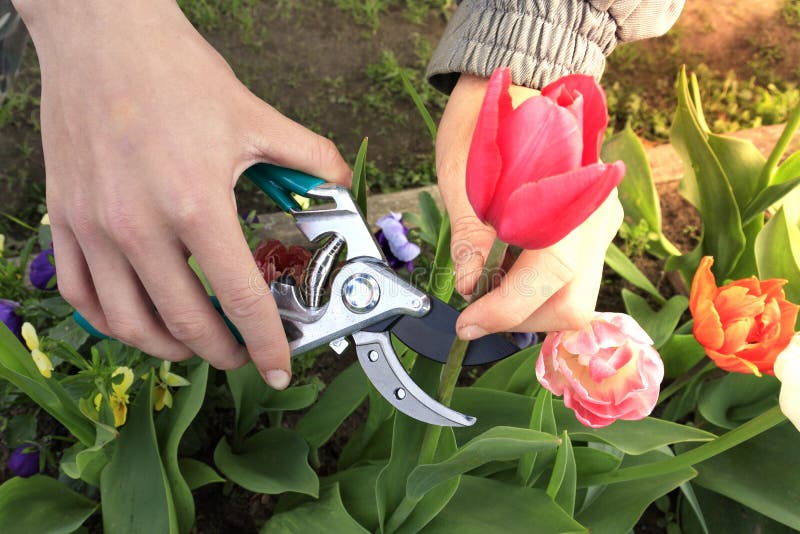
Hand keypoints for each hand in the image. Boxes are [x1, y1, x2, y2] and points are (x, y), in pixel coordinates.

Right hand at [15, 1, 350, 387]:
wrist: (102, 37)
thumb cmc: (174, 74)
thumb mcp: (254, 116)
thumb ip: (307, 156)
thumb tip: (338, 181)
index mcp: (195, 204)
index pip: (239, 297)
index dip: (266, 342)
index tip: (278, 366)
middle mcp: (139, 225)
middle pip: (185, 322)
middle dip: (223, 352)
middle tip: (241, 353)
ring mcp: (94, 226)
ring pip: (128, 322)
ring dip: (169, 347)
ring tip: (195, 345)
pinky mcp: (65, 219)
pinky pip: (81, 294)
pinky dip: (111, 321)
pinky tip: (137, 320)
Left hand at [436, 74, 622, 337]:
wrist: (523, 84)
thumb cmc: (489, 121)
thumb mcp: (465, 174)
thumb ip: (471, 237)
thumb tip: (470, 288)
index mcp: (569, 194)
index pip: (550, 276)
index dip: (506, 311)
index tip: (467, 322)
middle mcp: (595, 214)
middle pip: (573, 303)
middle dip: (521, 317)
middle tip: (477, 309)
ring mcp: (599, 223)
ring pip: (575, 297)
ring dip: (529, 306)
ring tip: (490, 284)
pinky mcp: (592, 229)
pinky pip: (573, 278)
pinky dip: (538, 288)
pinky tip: (510, 269)